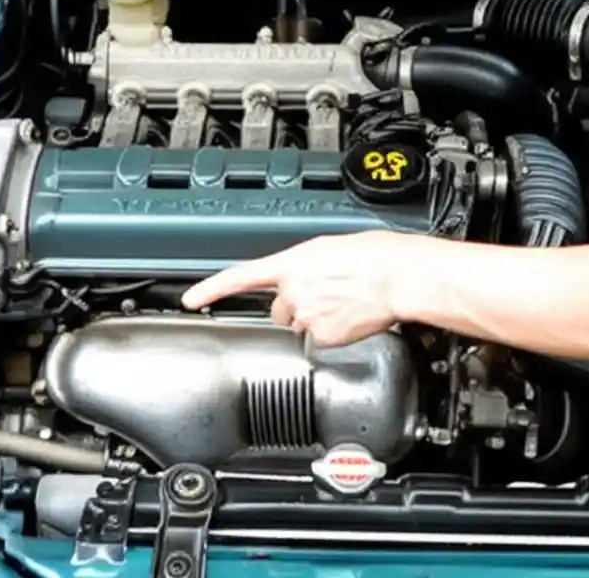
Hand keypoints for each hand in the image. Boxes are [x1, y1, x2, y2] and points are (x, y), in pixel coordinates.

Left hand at [181, 231, 440, 346]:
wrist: (397, 276)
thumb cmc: (375, 256)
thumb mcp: (331, 248)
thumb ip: (308, 264)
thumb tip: (308, 275)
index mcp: (292, 262)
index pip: (239, 277)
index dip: (211, 289)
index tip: (190, 299)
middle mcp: (293, 289)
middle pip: (280, 310)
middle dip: (295, 307)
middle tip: (325, 297)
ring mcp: (306, 315)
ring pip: (301, 326)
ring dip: (316, 319)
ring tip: (343, 304)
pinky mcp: (323, 336)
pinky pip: (322, 340)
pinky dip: (334, 333)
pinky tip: (350, 318)